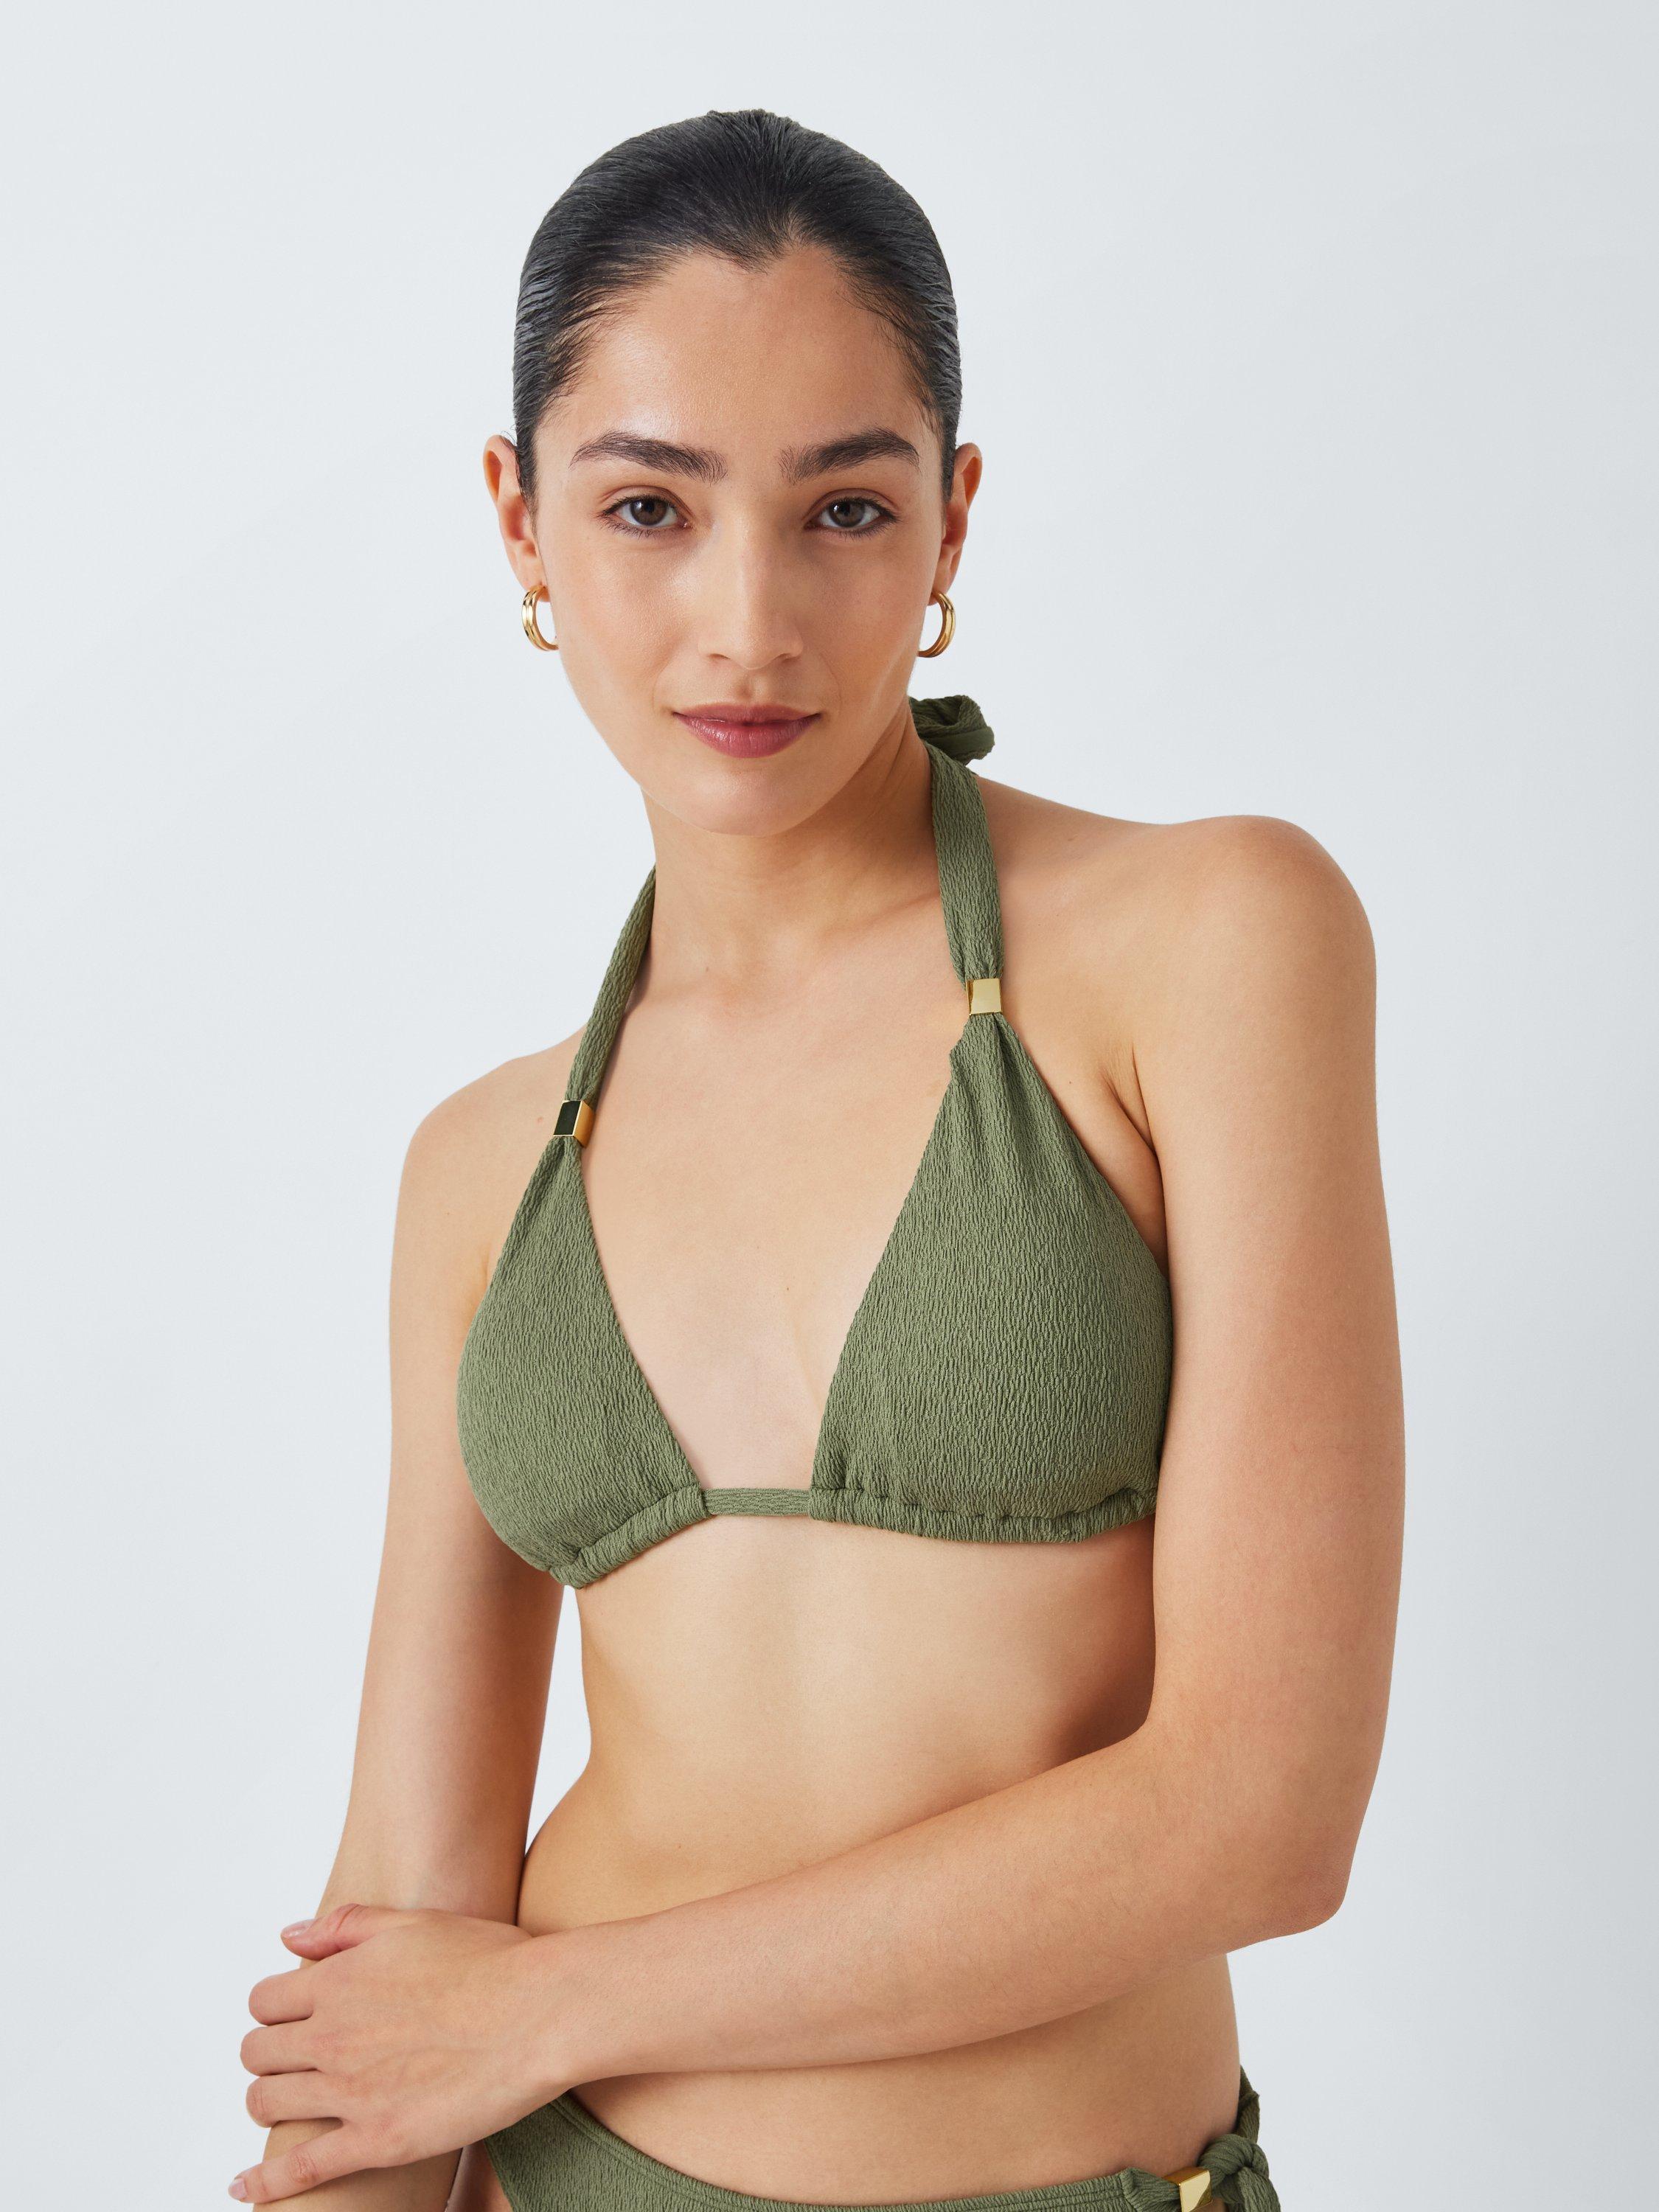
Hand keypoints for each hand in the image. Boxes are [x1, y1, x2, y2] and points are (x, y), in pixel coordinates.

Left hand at [232, 1903, 565, 2202]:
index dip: (275, 2007)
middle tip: (293, 2059)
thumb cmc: (491, 1962)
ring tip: (283, 2102)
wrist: (539, 2013)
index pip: (266, 2000)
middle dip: (269, 2054)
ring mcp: (350, 2092)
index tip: (293, 2016)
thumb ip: (345, 1926)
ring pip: (266, 2103)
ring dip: (266, 2101)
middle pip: (258, 2052)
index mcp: (339, 1981)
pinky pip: (300, 2169)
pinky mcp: (376, 2141)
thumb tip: (288, 1935)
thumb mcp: (414, 1922)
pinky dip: (263, 2182)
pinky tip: (245, 2187)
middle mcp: (332, 2035)